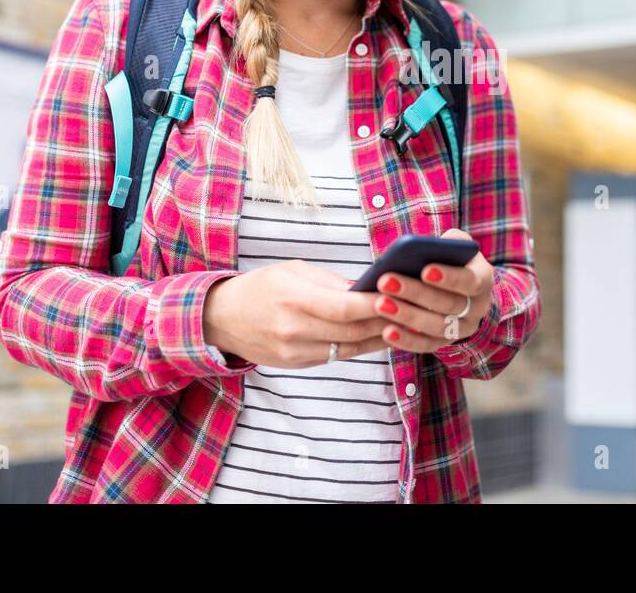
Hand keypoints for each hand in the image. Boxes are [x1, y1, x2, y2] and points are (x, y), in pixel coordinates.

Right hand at [202, 260, 391, 367]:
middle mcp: (294, 330)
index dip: (377, 304)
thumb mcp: (292, 270)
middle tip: (413, 310)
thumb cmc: (260, 287)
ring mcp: (295, 352)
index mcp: (293, 299)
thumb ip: (330, 281)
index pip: (346, 307)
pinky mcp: (297, 365)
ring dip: (379, 337)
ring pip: (349, 347)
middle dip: (387, 321)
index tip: (400, 294)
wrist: (222, 319)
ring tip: (404, 324)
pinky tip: (377, 335)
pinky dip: (359, 345)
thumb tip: (366, 289)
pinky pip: (336, 355)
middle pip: (353, 330)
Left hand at [371, 229, 494, 352]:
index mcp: (482, 278)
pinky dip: (407, 340)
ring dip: (407, 316)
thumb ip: (444, 242)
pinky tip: (387, 331)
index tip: (425, 270)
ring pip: (437, 327)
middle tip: (385, 281)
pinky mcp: (445, 342)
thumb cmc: (449, 259)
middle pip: (449, 304)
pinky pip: (427, 345)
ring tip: (380, 304)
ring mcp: (463, 328)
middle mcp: (478, 307)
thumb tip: (418, 248)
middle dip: (416, 293)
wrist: (458, 287)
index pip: (470, 281)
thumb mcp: (453, 244)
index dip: (449, 277)